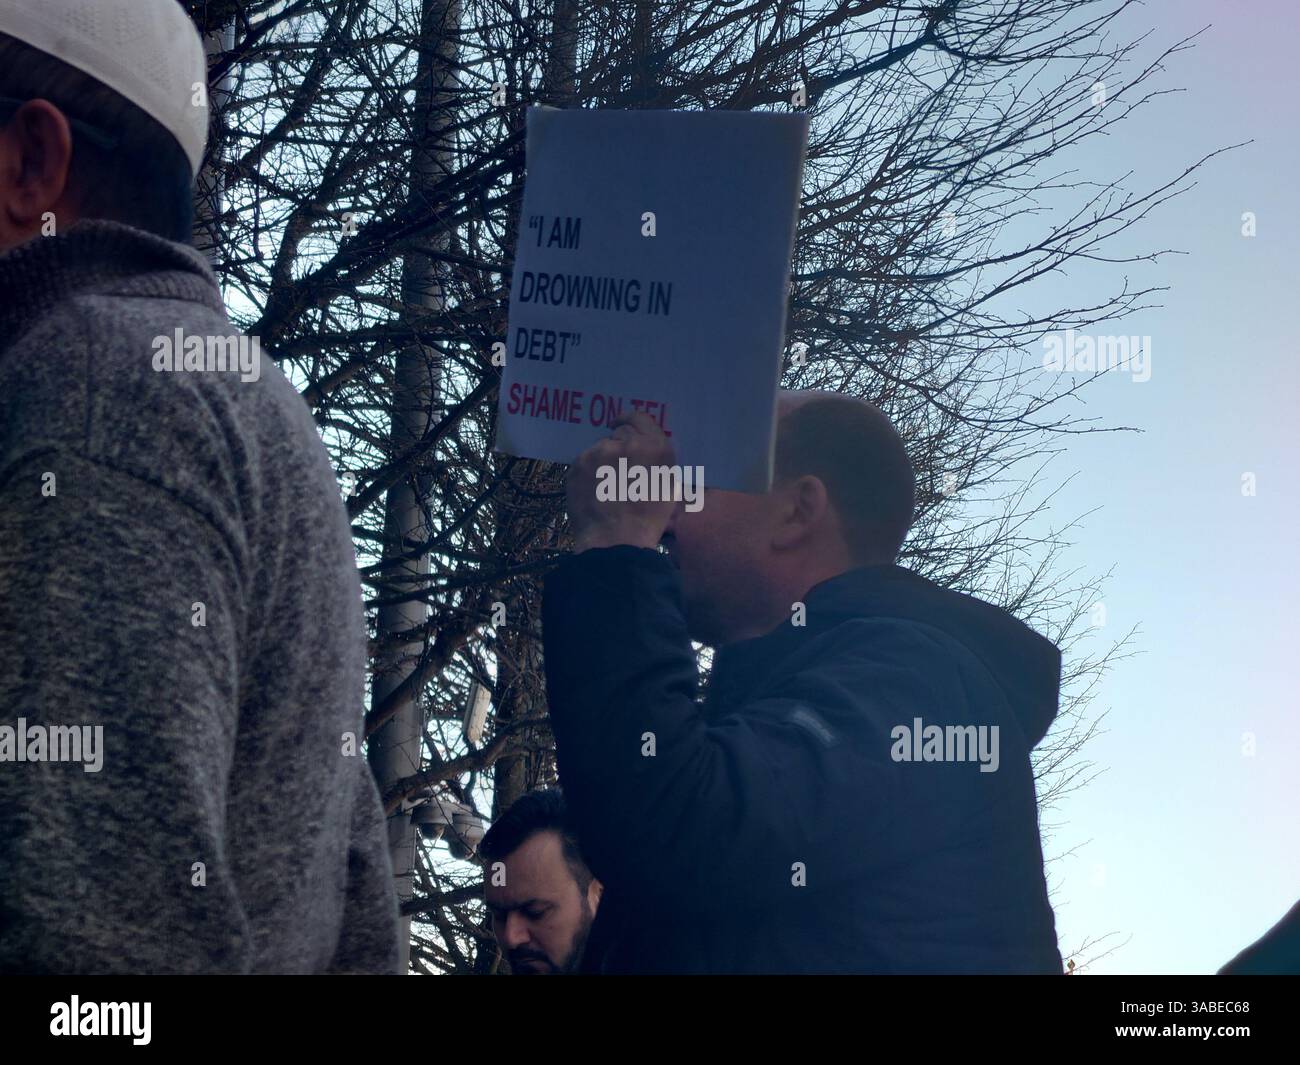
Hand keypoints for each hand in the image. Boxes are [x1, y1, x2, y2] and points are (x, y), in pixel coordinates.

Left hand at [566, 411, 678, 552]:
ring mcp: (599, 451)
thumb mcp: (669, 488)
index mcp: (656, 447)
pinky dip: (588, 472)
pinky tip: (594, 491)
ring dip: (603, 460)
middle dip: (620, 444)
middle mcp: (627, 442)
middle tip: (619, 467)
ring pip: (600, 447)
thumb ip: (659, 461)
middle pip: (620, 431)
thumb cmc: (648, 519)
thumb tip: (648, 453)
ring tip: (607, 486)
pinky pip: (584, 461)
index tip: (621, 423)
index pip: (640, 417)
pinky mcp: (579, 463)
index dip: (630, 419)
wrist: (616, 540)